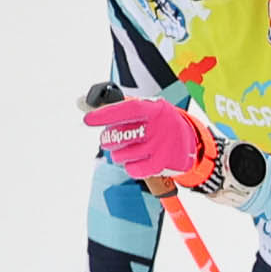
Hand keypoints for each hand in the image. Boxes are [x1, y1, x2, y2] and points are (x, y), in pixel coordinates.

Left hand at [87, 93, 220, 191]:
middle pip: (119, 137)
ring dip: (120, 154)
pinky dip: (131, 167)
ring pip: (122, 155)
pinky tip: (138, 161)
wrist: (190, 141)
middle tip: (115, 138)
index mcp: (153, 108)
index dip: (106, 114)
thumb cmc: (157, 123)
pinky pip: (133, 170)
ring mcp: (162, 146)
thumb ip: (112, 106)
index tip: (88, 120)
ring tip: (131, 149)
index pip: (127, 109)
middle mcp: (159, 127)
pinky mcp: (164, 164)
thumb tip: (80, 101)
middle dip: (109, 140)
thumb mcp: (141, 109)